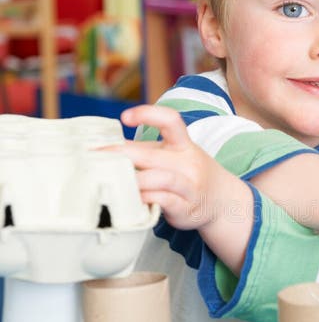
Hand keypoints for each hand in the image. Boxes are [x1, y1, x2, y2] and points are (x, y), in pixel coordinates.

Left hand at [117, 105, 216, 230]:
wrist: (221, 200)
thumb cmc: (188, 174)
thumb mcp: (174, 156)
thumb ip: (145, 152)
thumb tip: (106, 148)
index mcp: (182, 144)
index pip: (170, 120)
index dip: (148, 114)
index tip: (124, 118)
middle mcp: (187, 163)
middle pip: (151, 154)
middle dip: (119, 155)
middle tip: (94, 159)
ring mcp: (188, 186)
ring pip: (159, 178)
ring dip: (132, 180)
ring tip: (110, 181)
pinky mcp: (185, 207)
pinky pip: (162, 201)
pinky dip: (144, 198)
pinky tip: (129, 199)